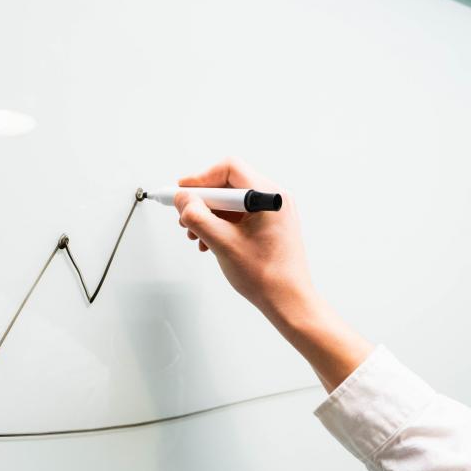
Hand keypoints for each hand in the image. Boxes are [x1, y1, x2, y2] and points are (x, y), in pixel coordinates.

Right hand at [174, 158, 372, 389]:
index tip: (182, 192)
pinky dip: (221, 225)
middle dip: (202, 201)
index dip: (200, 179)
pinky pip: (239, 215)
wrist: (288, 301)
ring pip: (231, 202)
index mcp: (269, 196)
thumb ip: (197, 216)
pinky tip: (210, 242)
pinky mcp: (269, 225)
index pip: (229, 169)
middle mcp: (274, 199)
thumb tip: (183, 199)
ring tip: (197, 235)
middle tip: (186, 217)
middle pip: (228, 184)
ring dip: (209, 216)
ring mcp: (273, 212)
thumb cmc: (267, 277)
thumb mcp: (222, 242)